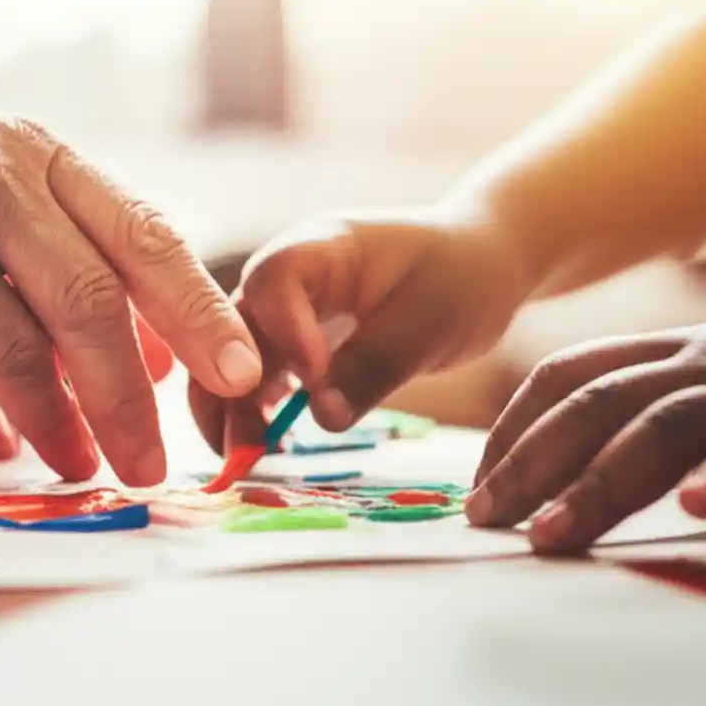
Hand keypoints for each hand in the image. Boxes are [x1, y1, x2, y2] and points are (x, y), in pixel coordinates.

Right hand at [0, 72, 260, 485]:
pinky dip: (33, 402)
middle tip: (225, 405)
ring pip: (74, 306)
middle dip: (188, 338)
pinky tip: (46, 444)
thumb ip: (50, 276)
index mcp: (48, 162)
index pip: (147, 231)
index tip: (240, 364)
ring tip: (126, 464)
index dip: (200, 302)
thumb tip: (135, 362)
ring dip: (109, 398)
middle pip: (131, 261)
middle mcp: (23, 165)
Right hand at [189, 210, 531, 452]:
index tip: (312, 381)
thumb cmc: (461, 278)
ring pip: (240, 355)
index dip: (283, 331)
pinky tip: (263, 446)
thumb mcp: (428, 324)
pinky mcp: (295, 339)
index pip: (275, 280)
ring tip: (241, 457)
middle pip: (236, 323)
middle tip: (237, 445)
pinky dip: (256, 408)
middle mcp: (289, 276)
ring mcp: (288, 308)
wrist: (478, 262)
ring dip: (233, 405)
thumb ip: (373, 367)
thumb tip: (322, 418)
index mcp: (321, 249)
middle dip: (227, 383)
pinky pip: (263, 372)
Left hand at [468, 298, 705, 553]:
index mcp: (687, 356)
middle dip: (529, 460)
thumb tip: (584, 481)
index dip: (514, 427)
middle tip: (482, 517)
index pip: (574, 376)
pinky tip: (695, 504)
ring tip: (549, 533)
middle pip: (599, 400)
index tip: (477, 487)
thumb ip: (670, 425)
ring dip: (598, 482)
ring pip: (667, 422)